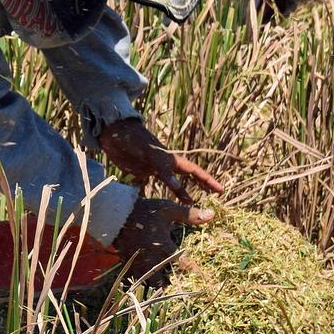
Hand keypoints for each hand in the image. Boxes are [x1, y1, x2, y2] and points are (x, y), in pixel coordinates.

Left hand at [98, 118, 222, 203]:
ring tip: (191, 202)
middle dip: (201, 185)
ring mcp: (153, 168)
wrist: (112, 132)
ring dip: (181, 191)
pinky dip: (152, 192)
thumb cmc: (134, 139)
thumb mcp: (151, 154)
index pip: (195, 171)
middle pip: (187, 176)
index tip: (220, 191)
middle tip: (214, 196)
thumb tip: (179, 189)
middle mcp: (165, 164)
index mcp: (171, 159)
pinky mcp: (139, 170)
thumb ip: (164, 171)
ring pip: (171, 182)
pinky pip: (149, 184)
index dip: (208, 181)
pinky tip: (153, 201)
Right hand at [112, 198, 214, 280]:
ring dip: (153, 285)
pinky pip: (133, 280)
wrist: (115, 213)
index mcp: (163, 246)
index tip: (204, 280)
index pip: (183, 264)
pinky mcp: (126, 264)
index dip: (194, 272)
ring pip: (146, 283)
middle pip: (160, 282)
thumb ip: (190, 215)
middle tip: (175, 287)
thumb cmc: (145, 211)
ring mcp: (137, 263)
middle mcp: (151, 259)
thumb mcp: (168, 209)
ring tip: (160, 287)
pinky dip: (138, 282)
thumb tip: (213, 215)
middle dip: (167, 286)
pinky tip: (143, 281)